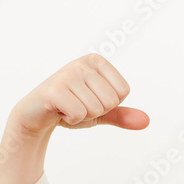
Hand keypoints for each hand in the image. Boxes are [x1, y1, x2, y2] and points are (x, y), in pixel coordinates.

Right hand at [11, 53, 149, 135]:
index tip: (90, 99)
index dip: (109, 104)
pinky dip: (71, 120)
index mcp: (97, 61)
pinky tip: (59, 110)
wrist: (37, 115)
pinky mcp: (54, 89)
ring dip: (82, 116)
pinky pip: (79, 114)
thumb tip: (146, 121)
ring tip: (67, 106)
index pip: (123, 92)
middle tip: (76, 104)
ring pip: (96, 108)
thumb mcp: (101, 112)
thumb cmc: (71, 108)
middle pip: (111, 101)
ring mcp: (67, 74)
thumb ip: (123, 115)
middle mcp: (82, 63)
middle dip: (95, 111)